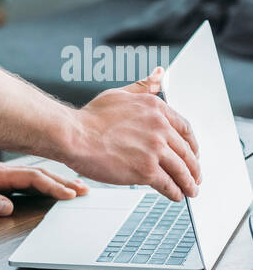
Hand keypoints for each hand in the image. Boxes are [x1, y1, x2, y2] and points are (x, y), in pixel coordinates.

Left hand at [0, 157, 88, 215]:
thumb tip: (7, 207)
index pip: (29, 178)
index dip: (51, 186)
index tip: (68, 195)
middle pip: (38, 173)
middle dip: (63, 181)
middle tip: (85, 190)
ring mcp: (0, 173)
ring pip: (34, 173)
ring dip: (56, 179)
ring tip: (76, 187)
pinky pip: (26, 176)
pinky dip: (43, 179)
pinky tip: (51, 184)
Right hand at [70, 67, 200, 200]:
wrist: (74, 135)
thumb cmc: (91, 117)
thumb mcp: (120, 94)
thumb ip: (143, 87)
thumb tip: (160, 74)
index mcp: (155, 107)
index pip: (185, 129)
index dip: (192, 145)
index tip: (193, 153)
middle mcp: (159, 127)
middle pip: (187, 152)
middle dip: (193, 167)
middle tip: (195, 176)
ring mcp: (154, 149)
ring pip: (181, 170)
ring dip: (188, 183)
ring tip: (190, 190)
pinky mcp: (146, 170)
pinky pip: (169, 184)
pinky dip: (175, 192)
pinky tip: (175, 195)